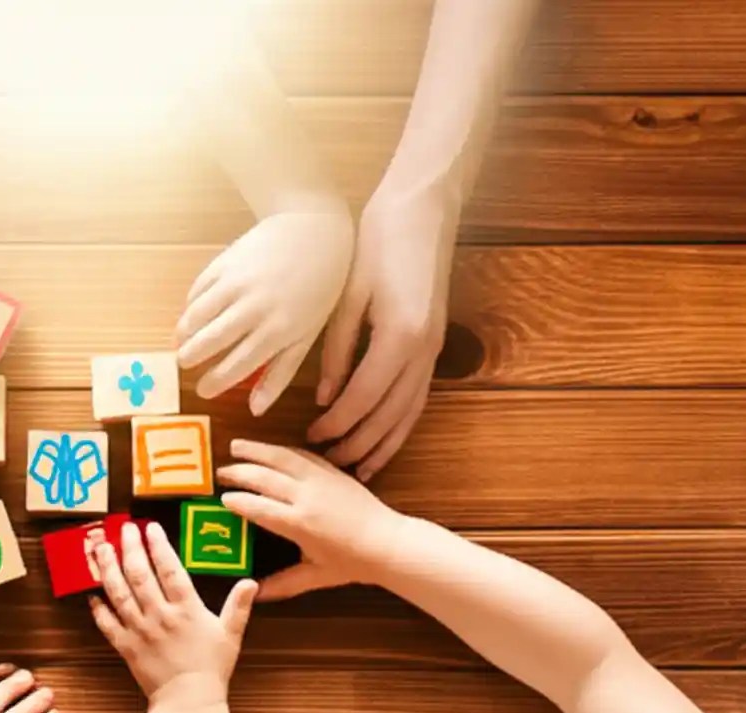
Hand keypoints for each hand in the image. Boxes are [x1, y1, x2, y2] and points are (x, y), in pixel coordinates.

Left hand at [89, 522, 256, 712]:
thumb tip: (251, 582)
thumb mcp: (231, 633)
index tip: (151, 527)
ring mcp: (139, 629)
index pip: (169, 568)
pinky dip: (97, 606)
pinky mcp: (125, 645)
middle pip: (139, 574)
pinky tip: (91, 590)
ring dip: (108, 568)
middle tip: (124, 528)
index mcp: (186, 609)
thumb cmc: (211, 667)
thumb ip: (239, 605)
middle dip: (130, 547)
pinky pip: (106, 622)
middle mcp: (159, 614)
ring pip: (118, 592)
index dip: (159, 545)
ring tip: (101, 548)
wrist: (189, 700)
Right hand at [176, 207, 354, 415]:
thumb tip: (255, 409)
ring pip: (196, 316)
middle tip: (184, 365)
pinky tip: (190, 315)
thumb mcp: (307, 334)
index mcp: (278, 331)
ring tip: (180, 344)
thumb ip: (280, 372)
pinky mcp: (225, 262)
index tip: (202, 391)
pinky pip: (198, 290)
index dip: (215, 382)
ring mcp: (236, 282)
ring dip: (183, 333)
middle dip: (190, 358)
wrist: (314, 230)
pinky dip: (189, 306)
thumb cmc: (318, 289)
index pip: (236, 366)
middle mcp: (253, 308)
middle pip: (209, 342)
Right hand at [218, 439, 405, 599]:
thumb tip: (256, 595)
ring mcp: (320, 479)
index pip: (259, 508)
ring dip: (256, 451)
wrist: (388, 543)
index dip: (238, 502)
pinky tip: (270, 450)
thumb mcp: (315, 576)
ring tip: (235, 446)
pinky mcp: (333, 471)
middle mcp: (306, 496)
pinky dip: (282, 451)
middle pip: (264, 477)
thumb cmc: (352, 563)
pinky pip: (302, 455)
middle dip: (238, 472)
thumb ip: (284, 584)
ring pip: (281, 458)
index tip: (222, 499)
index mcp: (298, 523)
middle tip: (220, 472)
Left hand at [308, 182, 458, 479]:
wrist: (423, 212)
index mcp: (399, 338)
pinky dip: (401, 422)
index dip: (337, 423)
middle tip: (328, 462)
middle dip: (358, 443)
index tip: (312, 437)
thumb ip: (337, 350)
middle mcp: (423, 351)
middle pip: (389, 415)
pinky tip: (385, 436)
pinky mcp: (433, 345)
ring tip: (360, 467)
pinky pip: (418, 396)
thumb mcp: (349, 297)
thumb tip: (325, 396)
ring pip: (410, 412)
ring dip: (384, 442)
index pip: (363, 398)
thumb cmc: (379, 244)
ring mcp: (433, 350)